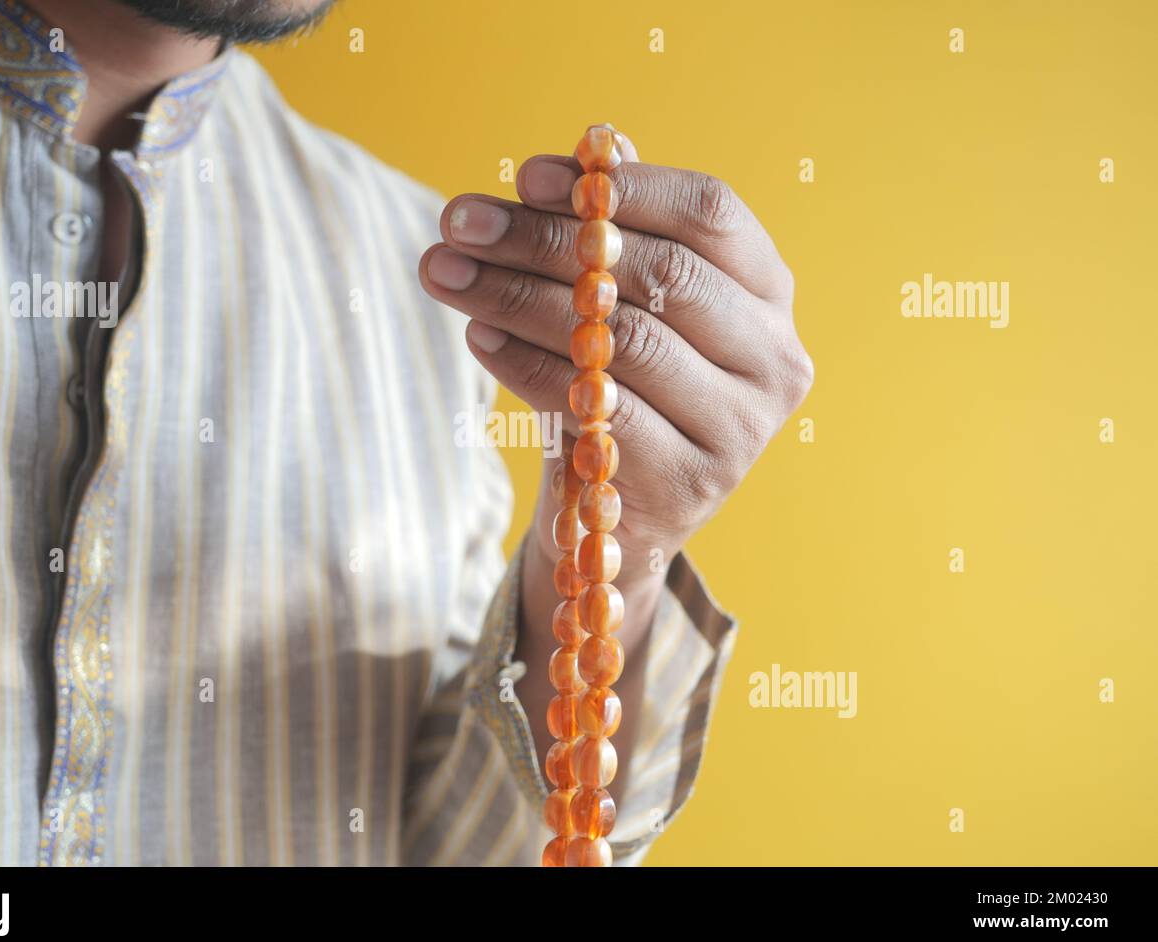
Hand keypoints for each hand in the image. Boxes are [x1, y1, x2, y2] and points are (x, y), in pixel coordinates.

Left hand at [419, 129, 812, 603]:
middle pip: (657, 274)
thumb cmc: (626, 381)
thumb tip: (576, 155)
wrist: (626, 509)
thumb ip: (612, 231)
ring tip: (446, 272)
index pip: (709, 212)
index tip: (525, 174)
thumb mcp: (626, 302)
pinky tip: (478, 336)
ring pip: (621, 341)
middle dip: (544, 241)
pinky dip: (527, 367)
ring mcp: (740, 429)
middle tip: (458, 223)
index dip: (620, 186)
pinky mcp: (690, 484)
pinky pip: (597, 410)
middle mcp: (773, 357)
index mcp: (768, 290)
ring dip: (518, 298)